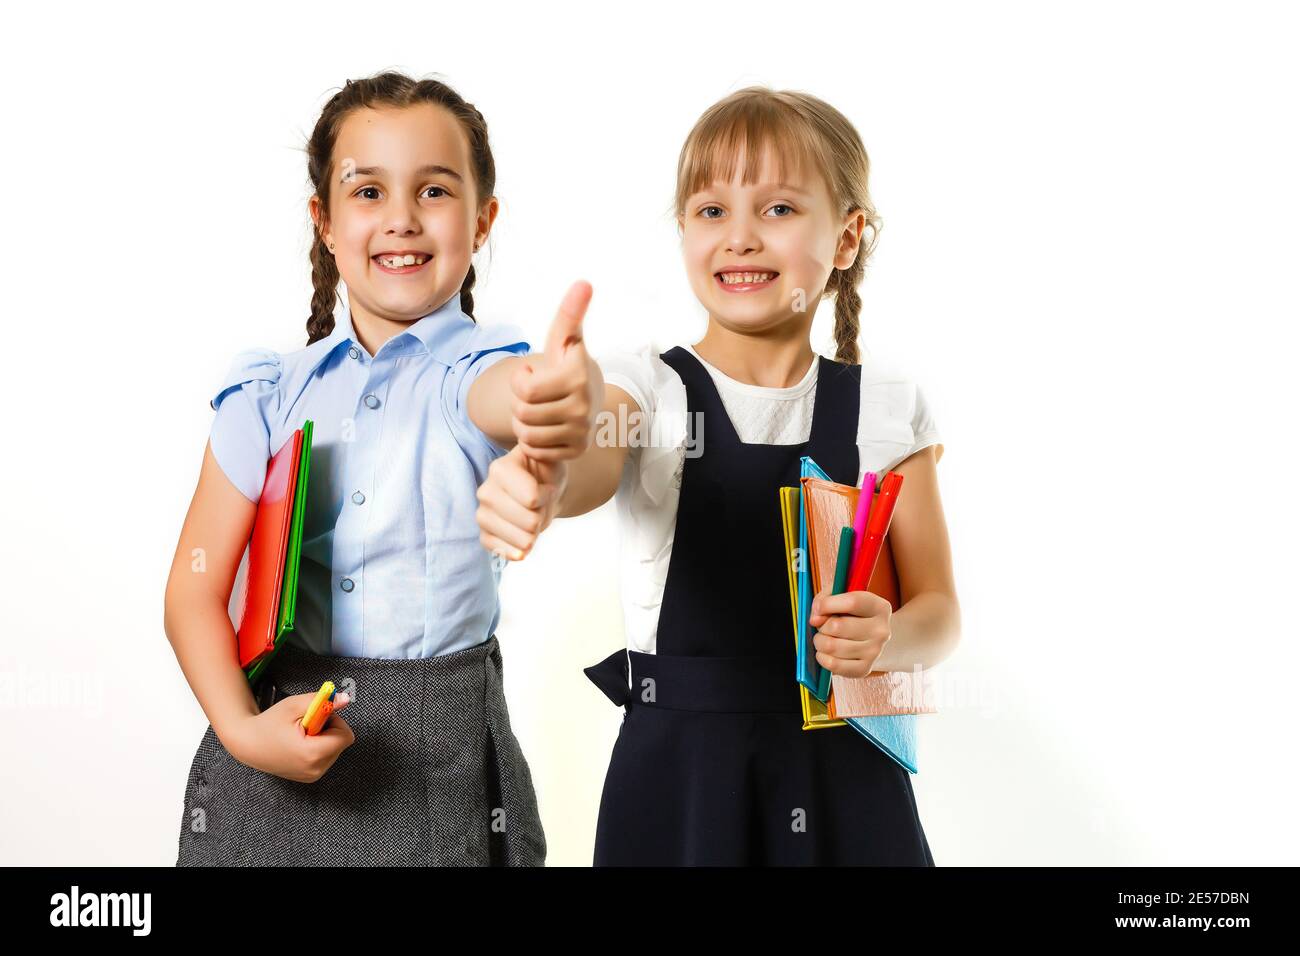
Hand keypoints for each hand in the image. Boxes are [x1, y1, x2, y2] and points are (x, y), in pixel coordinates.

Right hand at [225, 690, 354, 782]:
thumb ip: (322, 701)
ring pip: (335, 750)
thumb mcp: (294, 705)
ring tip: (301, 735)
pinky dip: (318, 747)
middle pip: (341, 743)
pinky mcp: (310, 777)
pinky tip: (300, 744)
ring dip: (324, 738)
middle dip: (329, 729)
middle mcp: (314, 769)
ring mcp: (312, 776)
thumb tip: (344, 699)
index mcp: (311, 754)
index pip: (345, 736)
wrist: (247, 745)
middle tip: (307, 724)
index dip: (335, 721)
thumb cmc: (268, 724)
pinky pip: (326, 758)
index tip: (319, 716)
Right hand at [476, 443, 567, 560]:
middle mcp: (485, 492)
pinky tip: (524, 542)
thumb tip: (531, 500)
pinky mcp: (484, 534)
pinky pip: (505, 552)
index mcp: (499, 469)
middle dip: (542, 517)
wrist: (541, 490)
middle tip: (538, 506)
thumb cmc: (546, 474)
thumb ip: (546, 467)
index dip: (547, 497)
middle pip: (529, 522)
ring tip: (531, 518)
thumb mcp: (551, 462)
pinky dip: (520, 551)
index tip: (545, 488)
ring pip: (522, 540)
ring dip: (535, 534)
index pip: (532, 498)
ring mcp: (482, 514)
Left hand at [510, 280, 602, 462]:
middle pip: (522, 414)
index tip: (534, 373)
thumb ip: (570, 313)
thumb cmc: (566, 364)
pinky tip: (544, 428)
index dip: (520, 380)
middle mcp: (584, 408)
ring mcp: (581, 432)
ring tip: (537, 410)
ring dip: (523, 423)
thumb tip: (584, 283)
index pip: (524, 389)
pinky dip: (533, 442)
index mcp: (577, 377)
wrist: (588, 397)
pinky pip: (536, 451)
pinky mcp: (576, 451)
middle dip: (520, 404)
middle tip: (534, 396)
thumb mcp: (564, 339)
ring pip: (527, 435)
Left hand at [809, 588, 891, 678]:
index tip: (818, 609)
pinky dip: (822, 658)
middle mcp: (881, 630)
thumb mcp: (840, 596)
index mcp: (879, 607)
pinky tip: (825, 652)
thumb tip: (815, 619)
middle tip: (823, 626)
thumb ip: (825, 600)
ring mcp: (875, 651)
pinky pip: (834, 665)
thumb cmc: (850, 614)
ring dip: (820, 641)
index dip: (828, 604)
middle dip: (822, 626)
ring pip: (832, 646)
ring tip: (824, 638)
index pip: (852, 602)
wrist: (869, 639)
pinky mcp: (865, 668)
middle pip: (838, 626)